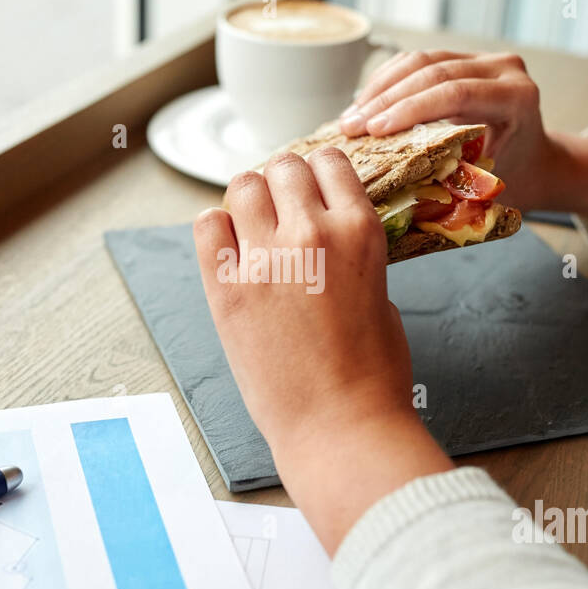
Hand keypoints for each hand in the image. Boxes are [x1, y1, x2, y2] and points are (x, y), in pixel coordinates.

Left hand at [195, 148, 452, 552]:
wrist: (339, 426)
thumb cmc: (372, 373)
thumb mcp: (381, 294)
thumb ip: (352, 251)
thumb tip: (327, 228)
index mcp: (360, 231)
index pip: (328, 162)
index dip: (318, 172)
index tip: (312, 188)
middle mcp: (311, 233)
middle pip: (283, 167)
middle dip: (282, 183)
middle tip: (281, 210)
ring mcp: (264, 260)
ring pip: (242, 186)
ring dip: (248, 201)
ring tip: (254, 229)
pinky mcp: (226, 290)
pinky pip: (207, 227)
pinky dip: (216, 229)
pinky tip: (230, 250)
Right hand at [339, 51, 552, 212]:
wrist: (534, 161)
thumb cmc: (514, 178)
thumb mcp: (489, 181)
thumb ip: (451, 172)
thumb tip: (396, 174)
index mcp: (518, 97)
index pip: (456, 92)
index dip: (411, 109)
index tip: (375, 130)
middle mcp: (505, 69)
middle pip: (435, 70)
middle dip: (387, 100)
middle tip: (352, 126)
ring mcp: (484, 58)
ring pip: (422, 59)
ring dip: (381, 88)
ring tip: (351, 116)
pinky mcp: (464, 57)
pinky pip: (419, 60)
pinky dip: (388, 80)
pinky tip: (364, 102)